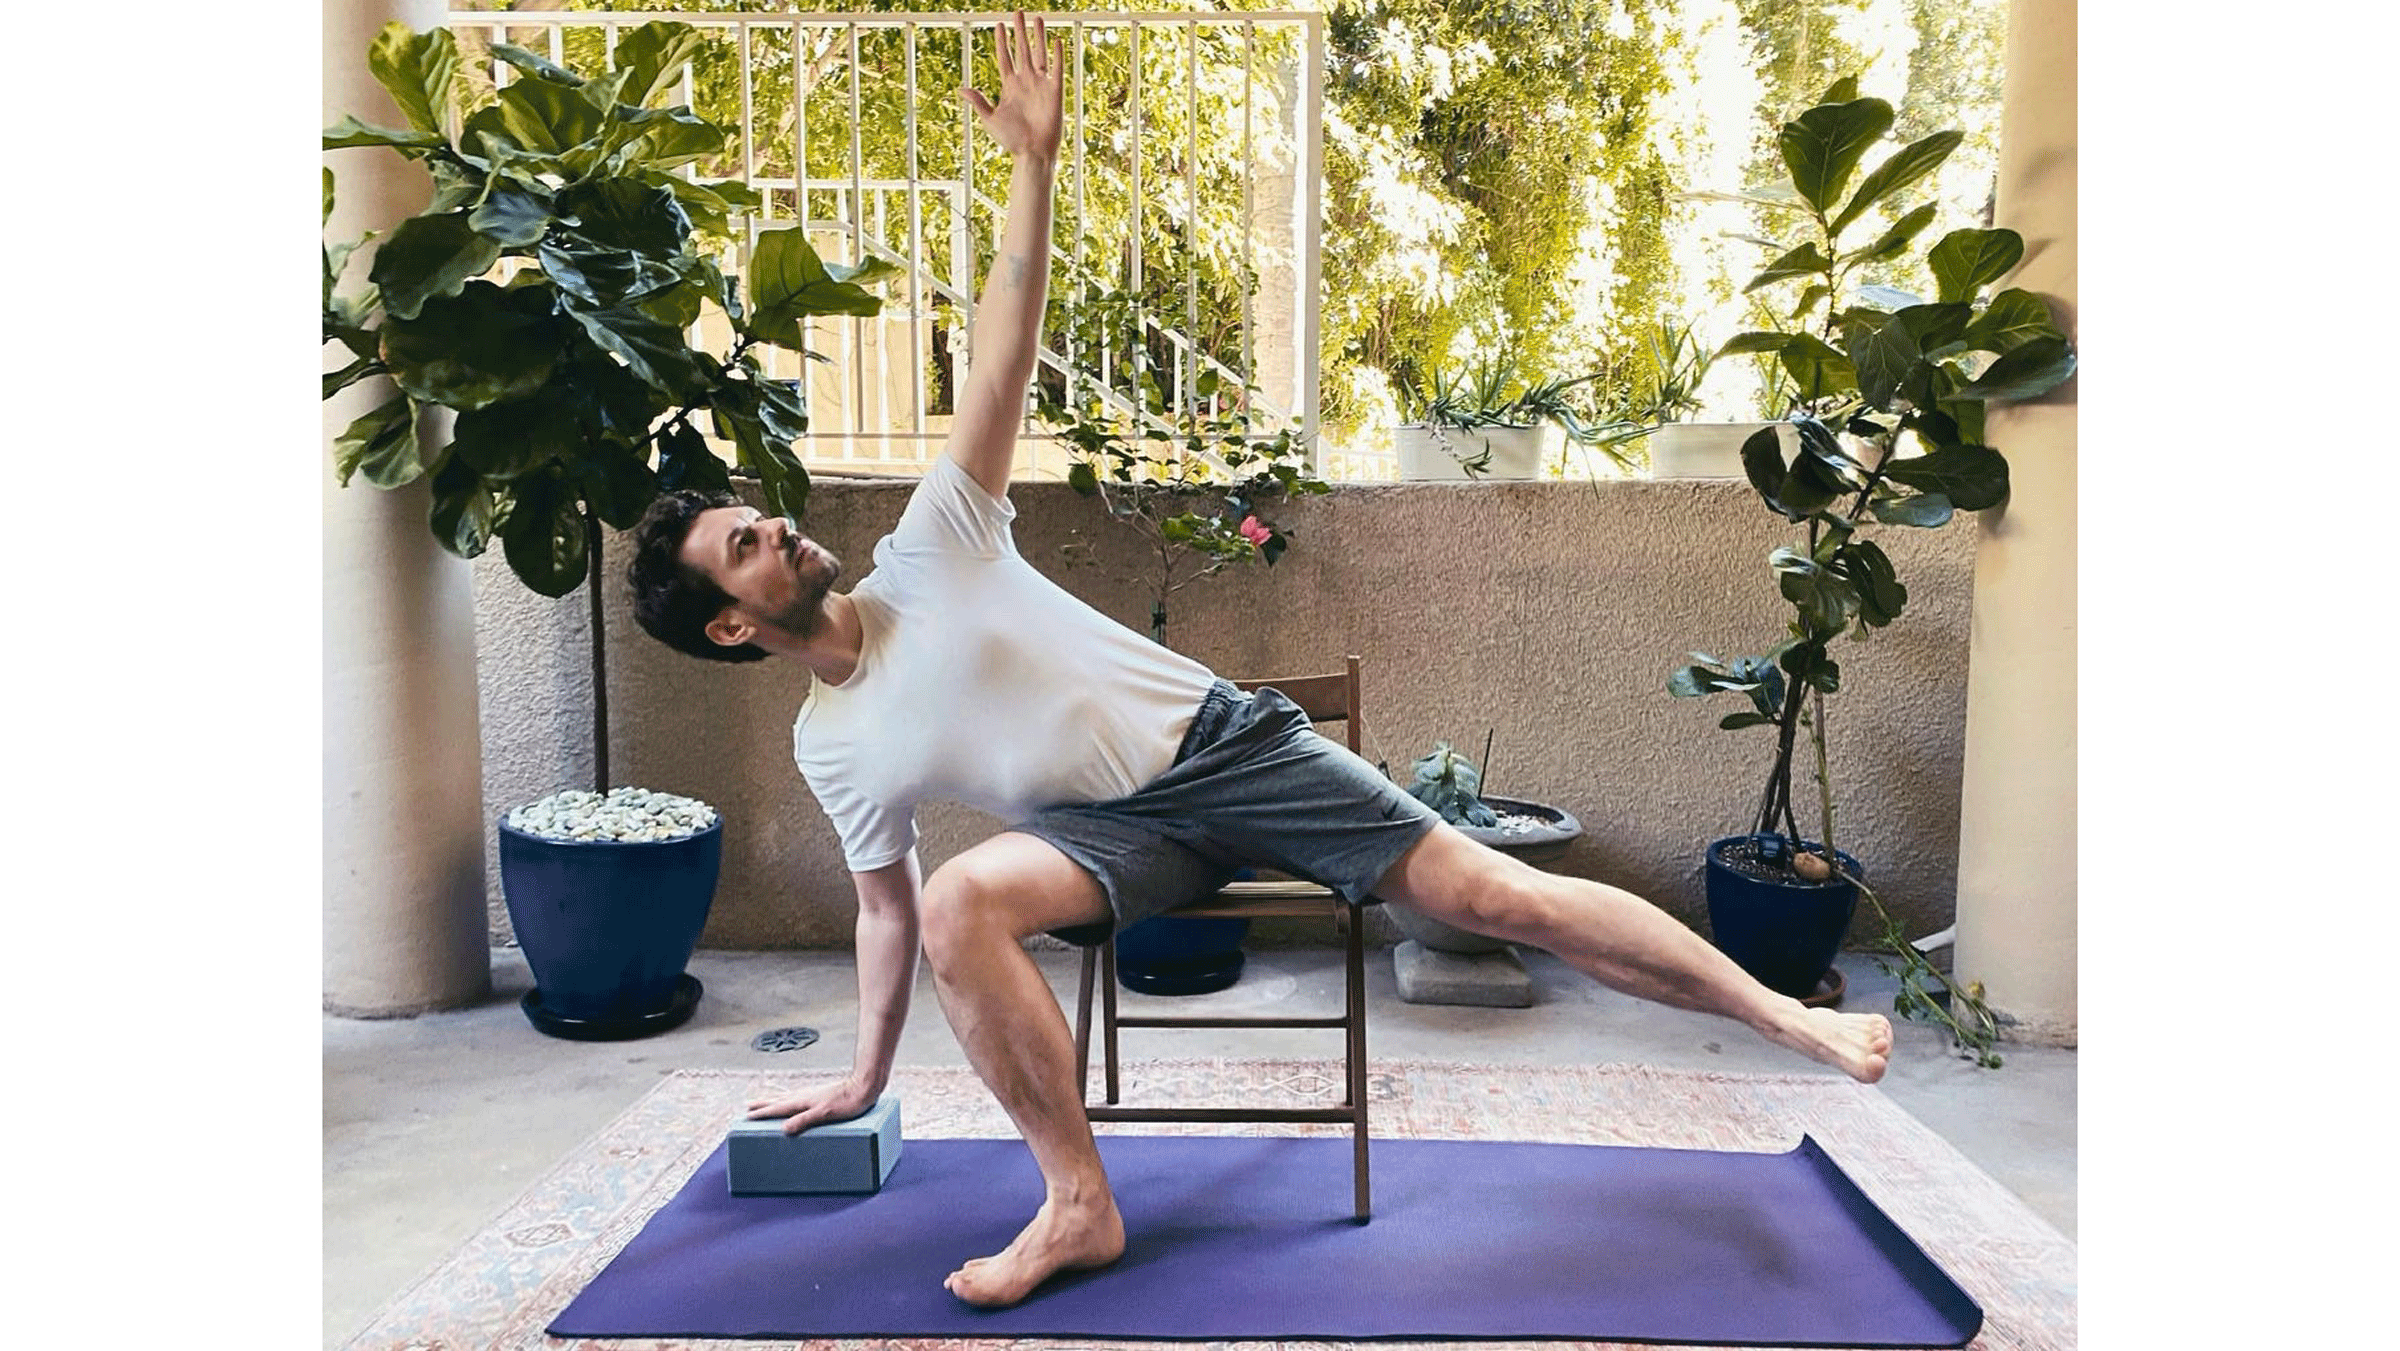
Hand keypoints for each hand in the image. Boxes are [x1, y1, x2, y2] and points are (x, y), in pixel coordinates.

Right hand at [744, 1076, 879, 1135]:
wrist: (863, 1087)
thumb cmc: (847, 1102)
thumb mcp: (824, 1114)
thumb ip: (804, 1120)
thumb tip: (783, 1129)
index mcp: (802, 1102)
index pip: (777, 1108)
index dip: (762, 1113)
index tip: (747, 1116)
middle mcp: (803, 1096)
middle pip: (777, 1100)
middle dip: (762, 1104)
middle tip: (747, 1107)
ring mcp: (810, 1095)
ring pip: (785, 1097)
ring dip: (772, 1100)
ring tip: (763, 1101)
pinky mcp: (818, 1096)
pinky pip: (795, 1097)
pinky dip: (786, 1099)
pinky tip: (791, 1101)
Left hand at [961, 10, 1062, 162]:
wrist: (1033, 153)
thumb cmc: (1011, 140)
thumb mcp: (990, 120)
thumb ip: (978, 102)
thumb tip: (960, 88)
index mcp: (1009, 86)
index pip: (1004, 58)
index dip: (1001, 41)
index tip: (999, 25)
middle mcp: (1025, 82)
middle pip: (1022, 50)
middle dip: (1019, 31)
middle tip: (1018, 12)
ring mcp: (1040, 85)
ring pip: (1039, 54)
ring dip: (1038, 36)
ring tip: (1037, 18)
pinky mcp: (1055, 91)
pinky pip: (1057, 69)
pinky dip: (1057, 55)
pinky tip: (1057, 41)